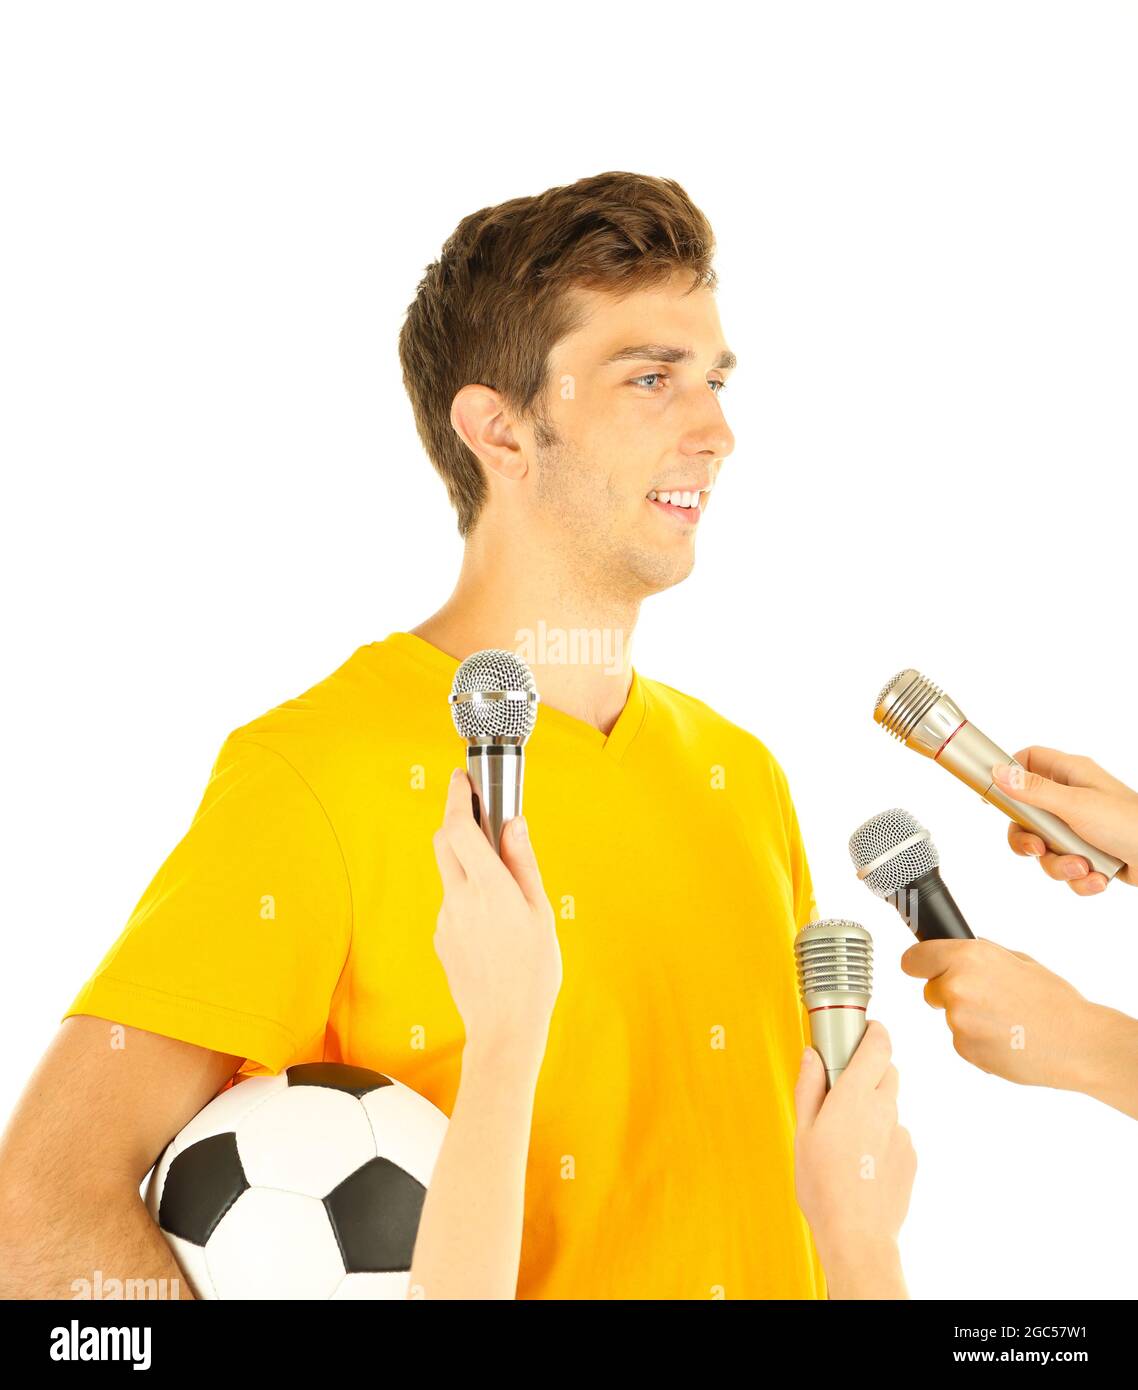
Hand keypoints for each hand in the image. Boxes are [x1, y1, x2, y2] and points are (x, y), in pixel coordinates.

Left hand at [431, 768, 561, 1055]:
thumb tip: (512, 823)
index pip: (458, 828)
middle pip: (443, 843)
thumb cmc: (533, 972)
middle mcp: (460, 899)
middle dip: (457, 822)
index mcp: (489, 888)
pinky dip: (469, 898)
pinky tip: (494, 925)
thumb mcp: (540, 912)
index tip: (462, 779)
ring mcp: (445, 919)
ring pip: (450, 875)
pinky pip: (453, 904)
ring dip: (468, 865)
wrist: (504, 1028)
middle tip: (480, 816)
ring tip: (504, 892)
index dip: (456, 798)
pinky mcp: (440, 938)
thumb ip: (522, 863)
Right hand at [794, 1020, 914, 1297]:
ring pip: (890, 1103)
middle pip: (887, 1070)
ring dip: (873, 1106)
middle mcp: (884, 1108)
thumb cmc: (823, 1185)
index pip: (879, 1044)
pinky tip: (862, 1160)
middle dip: (868, 1070)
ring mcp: (901, 1132)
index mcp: (855, 1096)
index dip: (873, 1031)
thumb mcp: (803, 1131)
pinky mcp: (911, 1156)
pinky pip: (896, 1132)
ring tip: (848, 1137)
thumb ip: (809, 1087)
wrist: (857, 1233)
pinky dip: (882, 1136)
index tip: (862, 1031)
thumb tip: (812, 1054)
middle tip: (843, 1089)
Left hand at [900, 937, 1102, 1090]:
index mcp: (967, 957)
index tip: (920, 967)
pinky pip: (962, 1041)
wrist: (1077, 1042)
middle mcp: (956, 987)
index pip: (914, 959)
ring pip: (950, 1017)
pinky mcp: (965, 1049)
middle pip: (931, 990)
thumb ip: (980, 955)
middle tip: (987, 999)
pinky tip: (1007, 1038)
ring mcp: (958, 1021)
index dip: (919, 964)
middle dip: (950, 994)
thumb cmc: (1054, 1000)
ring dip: (969, 1020)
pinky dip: (978, 1041)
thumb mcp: (1017, 960)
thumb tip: (955, 951)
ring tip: (1006, 1020)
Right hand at [994, 747, 1137, 893]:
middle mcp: (1073, 798)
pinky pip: (1066, 867)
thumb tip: (998, 772)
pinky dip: (1079, 878)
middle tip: (1038, 848)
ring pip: (1045, 847)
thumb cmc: (1130, 823)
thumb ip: (1034, 791)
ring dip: (1059, 864)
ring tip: (1082, 866)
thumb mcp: (1076, 805)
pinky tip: (1096, 877)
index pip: (1028, 760)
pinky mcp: (1090, 853)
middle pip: (1027, 814)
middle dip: (1030, 840)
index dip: (1008, 774)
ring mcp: (1081, 827)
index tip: (992, 796)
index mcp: (1071, 775)